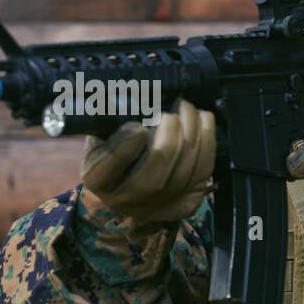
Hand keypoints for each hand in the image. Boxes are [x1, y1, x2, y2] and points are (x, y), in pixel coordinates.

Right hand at [80, 99, 215, 223]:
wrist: (135, 187)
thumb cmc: (117, 149)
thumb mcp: (102, 134)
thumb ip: (112, 119)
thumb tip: (133, 98)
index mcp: (97, 178)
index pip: (109, 165)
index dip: (125, 146)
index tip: (138, 126)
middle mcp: (125, 199)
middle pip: (152, 174)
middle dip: (168, 137)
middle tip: (170, 113)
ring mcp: (158, 205)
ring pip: (182, 171)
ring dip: (191, 133)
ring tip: (187, 109)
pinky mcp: (185, 202)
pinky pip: (202, 171)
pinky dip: (207, 141)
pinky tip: (202, 121)